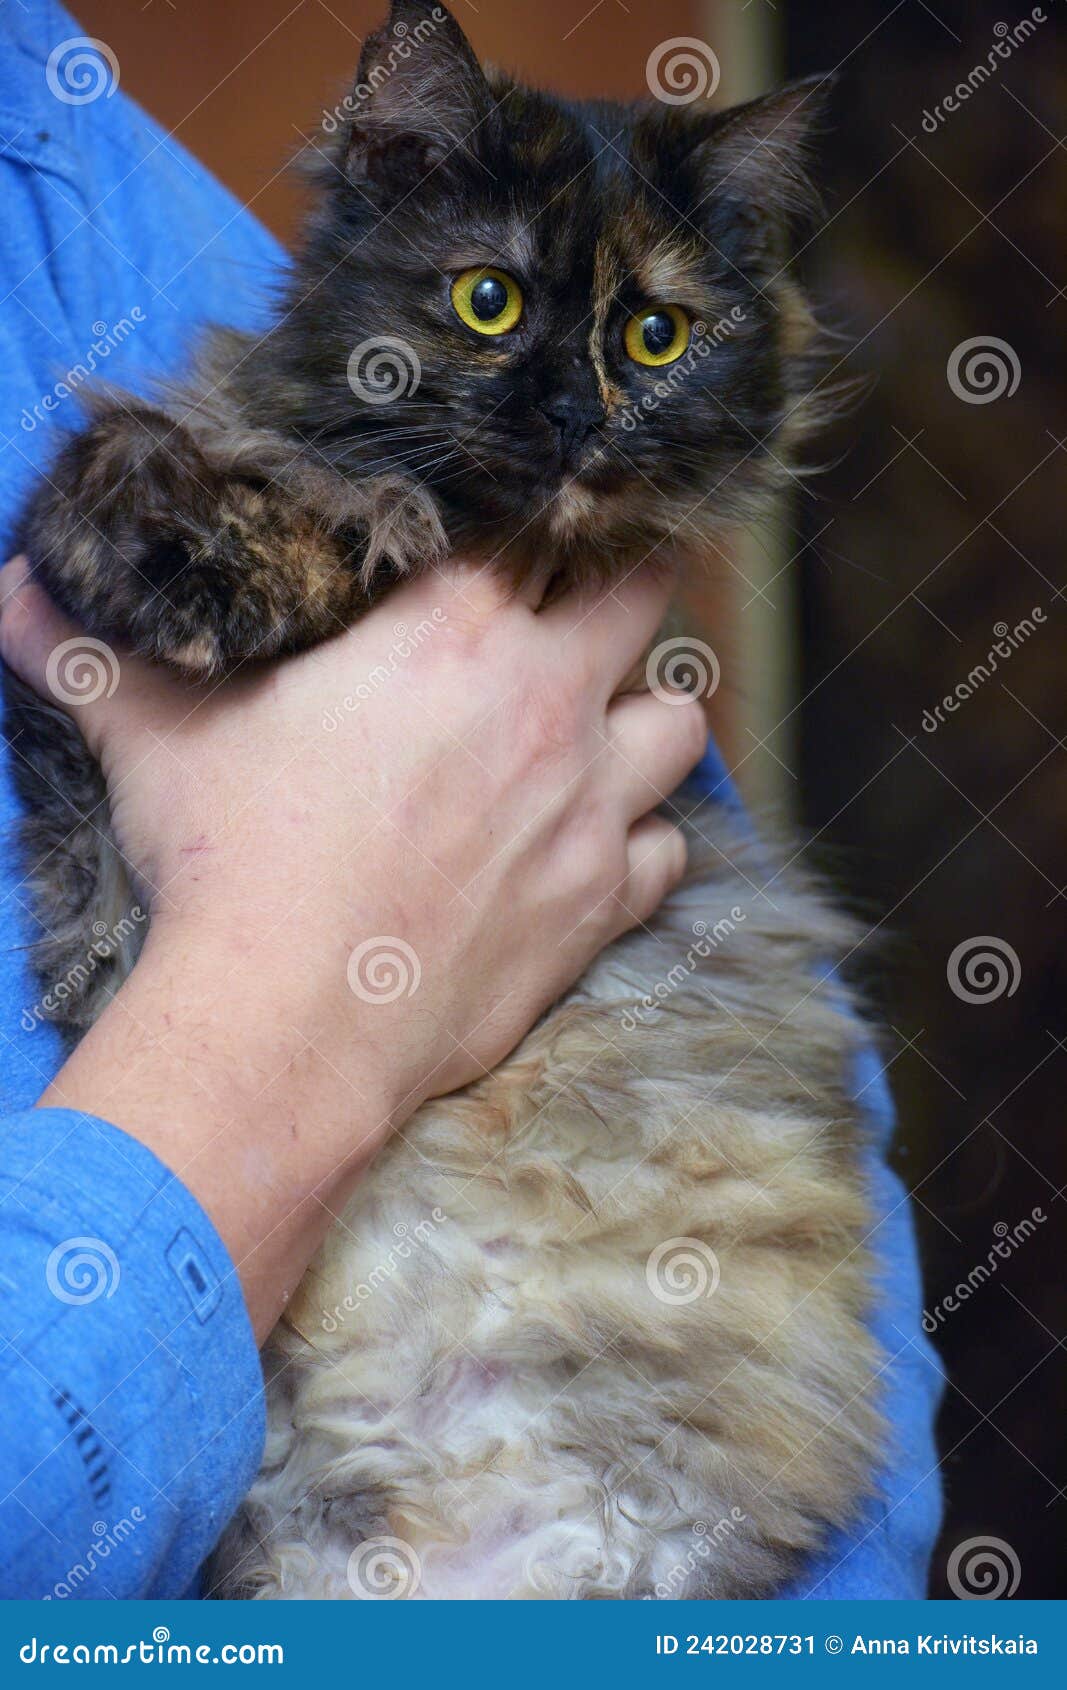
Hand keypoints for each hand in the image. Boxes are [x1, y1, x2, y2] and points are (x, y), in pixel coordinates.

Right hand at [0, 555, 705, 1334]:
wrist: (285, 1024)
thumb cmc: (229, 866)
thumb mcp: (154, 739)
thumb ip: (91, 652)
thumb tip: (8, 591)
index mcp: (451, 635)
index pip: (545, 525)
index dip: (552, 515)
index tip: (540, 523)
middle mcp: (543, 705)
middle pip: (643, 597)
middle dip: (624, 588)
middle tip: (588, 604)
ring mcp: (585, 807)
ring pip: (678, 724)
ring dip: (647, 717)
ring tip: (601, 728)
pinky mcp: (596, 904)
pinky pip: (666, 855)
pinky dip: (644, 845)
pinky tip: (599, 849)